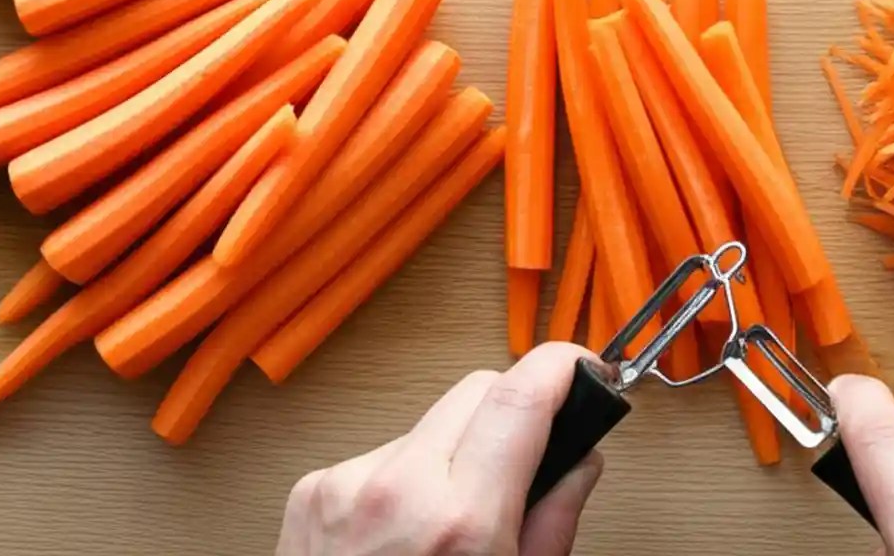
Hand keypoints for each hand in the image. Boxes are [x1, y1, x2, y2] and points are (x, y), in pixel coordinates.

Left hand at [276, 342, 602, 555]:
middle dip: (513, 410)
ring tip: (453, 516)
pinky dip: (406, 476)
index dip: (562, 366)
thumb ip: (553, 520)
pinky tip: (404, 528)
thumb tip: (579, 460)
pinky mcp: (312, 488)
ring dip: (455, 450)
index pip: (521, 396)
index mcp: (460, 523)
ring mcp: (346, 484)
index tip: (581, 365)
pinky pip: (382, 454)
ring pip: (429, 423)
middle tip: (528, 452)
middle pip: (477, 390)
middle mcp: (397, 489)